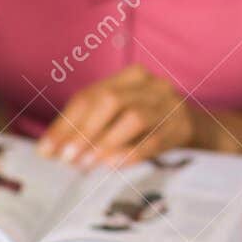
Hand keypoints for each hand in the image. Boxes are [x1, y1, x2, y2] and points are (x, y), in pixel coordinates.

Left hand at [38, 65, 199, 166]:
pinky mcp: (180, 127)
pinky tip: (111, 165)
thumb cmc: (146, 122)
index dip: (65, 123)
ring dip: (105, 142)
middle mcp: (150, 85)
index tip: (47, 151)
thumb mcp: (118, 115)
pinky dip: (129, 153)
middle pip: (111, 100)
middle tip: (66, 158)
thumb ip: (85, 127)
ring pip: (133, 117)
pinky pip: (153, 140)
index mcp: (130, 77)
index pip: (90, 96)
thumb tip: (47, 151)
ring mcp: (168, 105)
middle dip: (84, 131)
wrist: (194, 126)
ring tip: (85, 164)